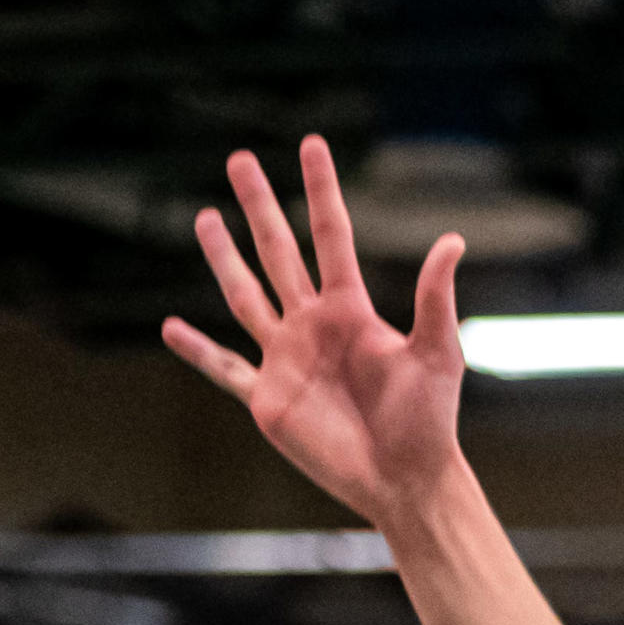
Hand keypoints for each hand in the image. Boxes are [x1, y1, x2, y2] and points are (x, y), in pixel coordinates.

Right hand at [161, 138, 469, 532]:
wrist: (406, 479)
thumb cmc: (429, 421)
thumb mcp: (437, 354)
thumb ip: (435, 299)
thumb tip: (452, 241)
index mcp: (350, 310)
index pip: (331, 236)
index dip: (321, 191)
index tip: (312, 145)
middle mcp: (313, 325)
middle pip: (278, 252)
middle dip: (259, 207)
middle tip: (240, 160)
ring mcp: (286, 358)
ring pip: (244, 296)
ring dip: (224, 258)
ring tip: (205, 218)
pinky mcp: (267, 398)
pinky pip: (225, 368)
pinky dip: (198, 352)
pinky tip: (171, 328)